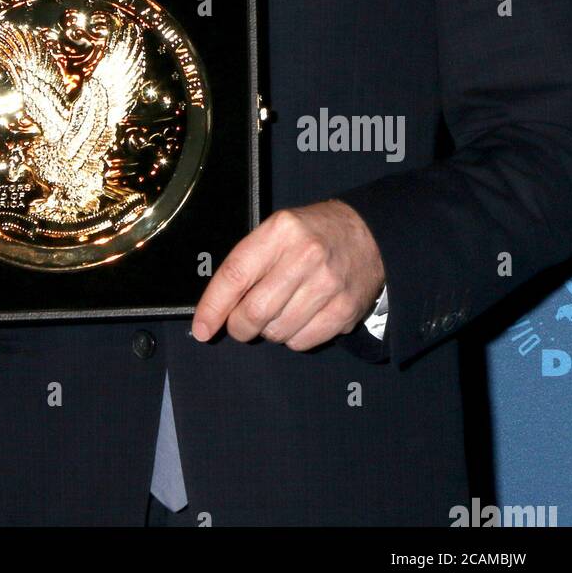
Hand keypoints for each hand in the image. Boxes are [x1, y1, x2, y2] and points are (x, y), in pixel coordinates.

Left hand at [192, 199, 384, 351]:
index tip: (202, 328)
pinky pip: (302, 342)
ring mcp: (328, 285)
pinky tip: (300, 318)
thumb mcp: (277, 230)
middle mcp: (305, 256)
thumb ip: (249, 262)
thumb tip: (217, 307)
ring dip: (268, 331)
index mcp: (281, 231)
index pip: (236, 274)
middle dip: (239, 326)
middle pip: (255, 311)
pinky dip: (293, 338)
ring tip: (277, 313)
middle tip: (240, 324)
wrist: (369, 235)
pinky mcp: (346, 310)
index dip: (213, 306)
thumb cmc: (312, 234)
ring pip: (277, 331)